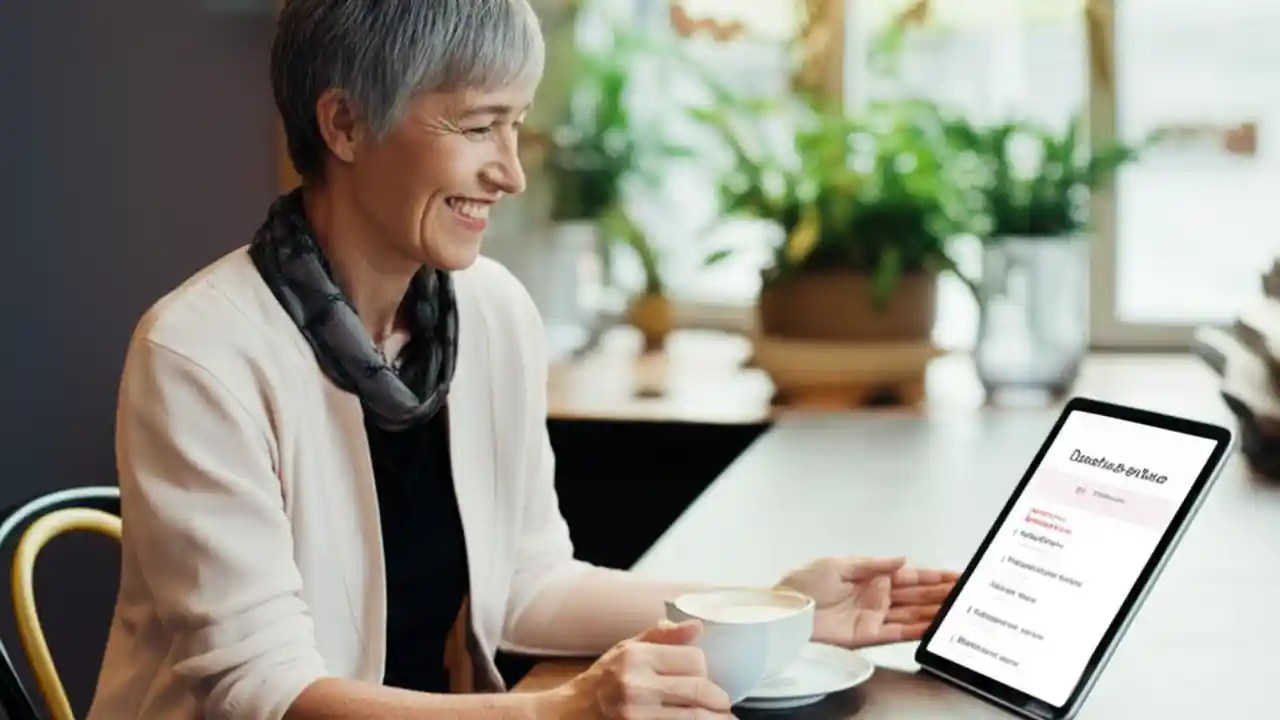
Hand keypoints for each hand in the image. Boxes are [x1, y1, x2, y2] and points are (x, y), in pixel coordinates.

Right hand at [543, 620, 735, 718]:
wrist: (570, 714)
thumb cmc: (601, 681)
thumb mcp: (626, 649)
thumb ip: (662, 636)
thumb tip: (697, 626)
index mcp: (636, 658)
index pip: (695, 660)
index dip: (706, 671)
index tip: (708, 680)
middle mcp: (636, 686)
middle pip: (699, 690)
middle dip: (718, 701)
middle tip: (723, 706)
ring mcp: (636, 716)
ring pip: (694, 718)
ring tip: (721, 719)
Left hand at [778, 556, 958, 648]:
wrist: (787, 612)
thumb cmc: (804, 585)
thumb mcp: (838, 564)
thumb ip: (873, 564)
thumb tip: (902, 559)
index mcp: (871, 577)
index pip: (910, 576)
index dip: (933, 576)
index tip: (956, 575)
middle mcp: (877, 597)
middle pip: (916, 595)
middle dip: (941, 594)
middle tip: (967, 594)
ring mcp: (874, 617)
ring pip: (912, 614)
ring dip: (935, 612)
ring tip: (959, 610)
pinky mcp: (868, 636)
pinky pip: (898, 633)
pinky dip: (917, 630)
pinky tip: (935, 627)